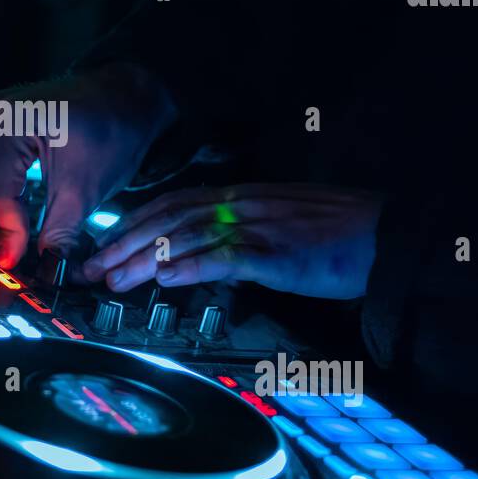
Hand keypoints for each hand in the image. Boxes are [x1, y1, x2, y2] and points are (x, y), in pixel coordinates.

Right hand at [0, 63, 176, 267]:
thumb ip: (60, 234)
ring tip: (4, 235)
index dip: (5, 231)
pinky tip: (2, 212)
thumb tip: (45, 273)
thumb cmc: (112, 132)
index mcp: (15, 121)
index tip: (16, 260)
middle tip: (7, 254)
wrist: (124, 98)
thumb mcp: (87, 190)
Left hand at [82, 183, 383, 298]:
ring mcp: (258, 227)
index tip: (104, 245)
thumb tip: (204, 257)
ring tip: (115, 279)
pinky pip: (225, 258)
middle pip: (169, 218)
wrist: (385, 236)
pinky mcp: (277, 253)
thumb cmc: (337, 236)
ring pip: (188, 238)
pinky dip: (191, 268)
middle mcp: (241, 206)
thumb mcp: (279, 228)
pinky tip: (166, 280)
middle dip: (126, 243)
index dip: (134, 224)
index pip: (173, 204)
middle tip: (92, 268)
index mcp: (240, 198)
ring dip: (146, 259)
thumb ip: (239, 237)